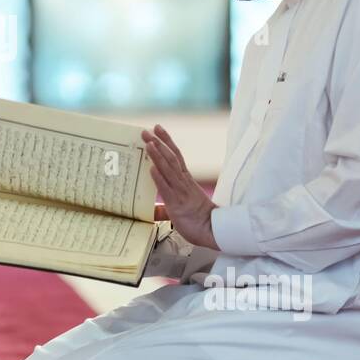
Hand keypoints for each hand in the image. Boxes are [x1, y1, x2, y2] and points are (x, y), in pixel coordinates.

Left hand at [142, 124, 218, 249]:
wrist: (214, 230)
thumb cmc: (198, 220)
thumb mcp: (180, 209)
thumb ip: (167, 206)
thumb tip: (155, 209)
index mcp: (185, 180)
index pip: (175, 156)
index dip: (166, 141)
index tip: (157, 128)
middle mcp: (183, 182)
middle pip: (171, 158)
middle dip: (158, 143)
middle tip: (146, 131)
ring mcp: (180, 192)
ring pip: (169, 170)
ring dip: (157, 155)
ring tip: (148, 142)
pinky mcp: (177, 204)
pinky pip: (167, 189)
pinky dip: (159, 178)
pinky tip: (151, 168)